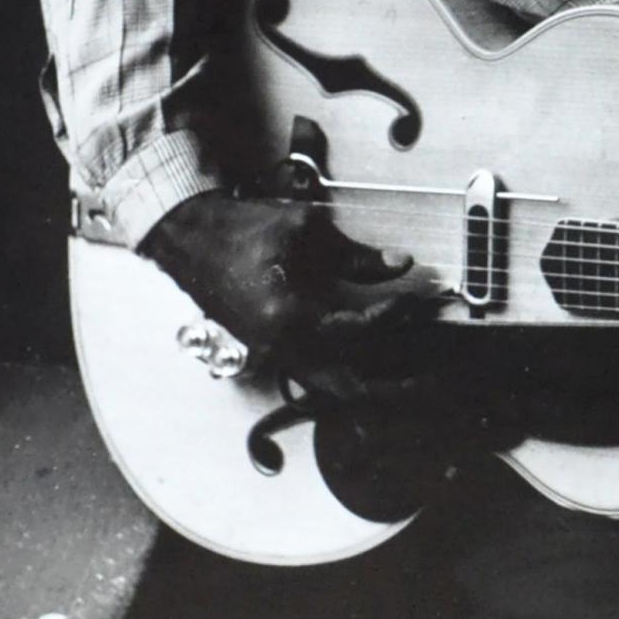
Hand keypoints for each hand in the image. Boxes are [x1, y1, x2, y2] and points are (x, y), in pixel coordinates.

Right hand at [139, 191, 432, 360]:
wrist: (191, 238)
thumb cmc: (244, 229)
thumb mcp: (307, 231)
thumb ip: (355, 255)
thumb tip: (400, 264)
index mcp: (288, 318)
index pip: (358, 331)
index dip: (393, 316)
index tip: (414, 301)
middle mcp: (280, 347)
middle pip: (347, 387)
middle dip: (390, 387)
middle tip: (427, 378)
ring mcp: (272, 354)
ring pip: (330, 389)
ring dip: (370, 385)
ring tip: (406, 377)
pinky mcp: (269, 351)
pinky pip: (314, 377)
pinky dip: (345, 375)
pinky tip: (369, 364)